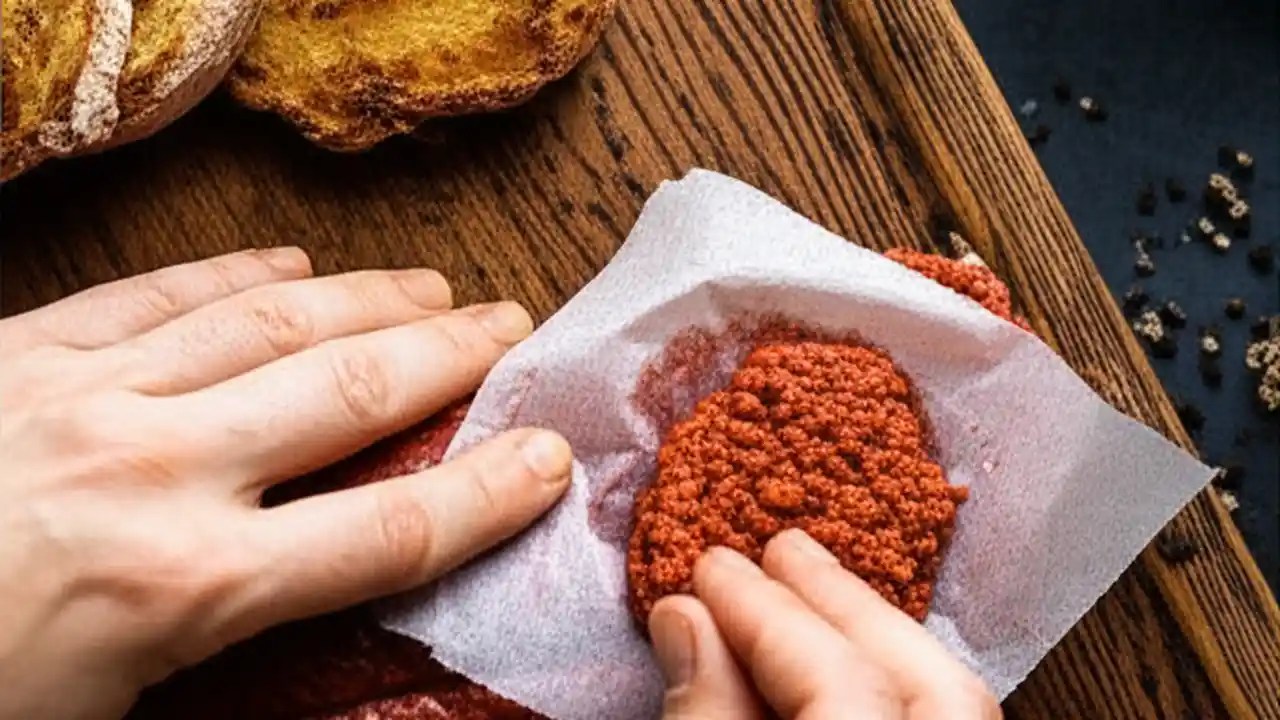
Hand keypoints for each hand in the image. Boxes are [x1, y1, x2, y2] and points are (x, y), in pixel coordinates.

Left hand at [0, 248, 572, 719]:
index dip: (490, 492)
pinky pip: (152, 295)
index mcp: (185, 590)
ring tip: (429, 286)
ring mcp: (84, 397)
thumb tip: (312, 643)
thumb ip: (221, 665)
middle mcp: (155, 474)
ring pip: (266, 325)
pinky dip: (233, 277)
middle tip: (509, 329)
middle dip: (449, 356)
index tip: (549, 456)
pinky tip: (287, 268)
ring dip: (365, 301)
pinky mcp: (17, 354)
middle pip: (349, 393)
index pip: (390, 530)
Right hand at [650, 529, 999, 718]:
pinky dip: (895, 686)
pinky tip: (840, 668)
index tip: (709, 572)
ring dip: (873, 638)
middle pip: (937, 688)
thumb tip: (687, 620)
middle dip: (845, 606)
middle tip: (774, 553)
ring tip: (802, 595)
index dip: (770, 620)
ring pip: (956, 707)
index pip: (844, 690)